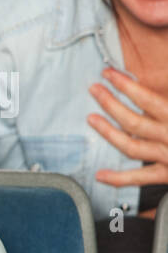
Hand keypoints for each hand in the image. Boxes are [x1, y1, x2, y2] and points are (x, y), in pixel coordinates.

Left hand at [88, 67, 167, 191]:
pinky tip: (100, 175)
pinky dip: (119, 179)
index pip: (148, 99)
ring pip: (131, 146)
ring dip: (107, 132)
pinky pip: (140, 178)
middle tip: (94, 89)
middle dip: (110, 103)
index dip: (125, 86)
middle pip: (133, 121)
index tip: (109, 74)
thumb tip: (162, 75)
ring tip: (92, 118)